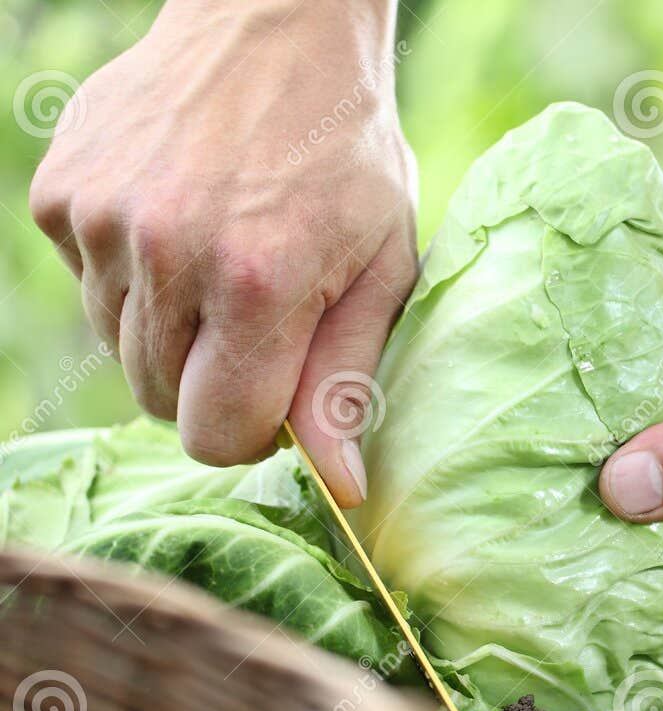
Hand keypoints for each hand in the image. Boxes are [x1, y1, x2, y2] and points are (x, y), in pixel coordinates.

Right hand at [28, 0, 414, 506]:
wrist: (274, 28)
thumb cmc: (346, 156)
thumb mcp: (381, 268)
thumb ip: (347, 380)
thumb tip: (342, 489)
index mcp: (256, 283)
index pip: (215, 433)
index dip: (250, 432)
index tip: (274, 399)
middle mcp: (165, 253)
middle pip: (159, 402)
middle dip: (208, 386)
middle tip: (256, 326)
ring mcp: (100, 221)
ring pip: (119, 351)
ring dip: (168, 333)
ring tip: (220, 264)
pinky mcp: (58, 196)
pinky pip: (88, 290)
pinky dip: (131, 279)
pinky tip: (179, 223)